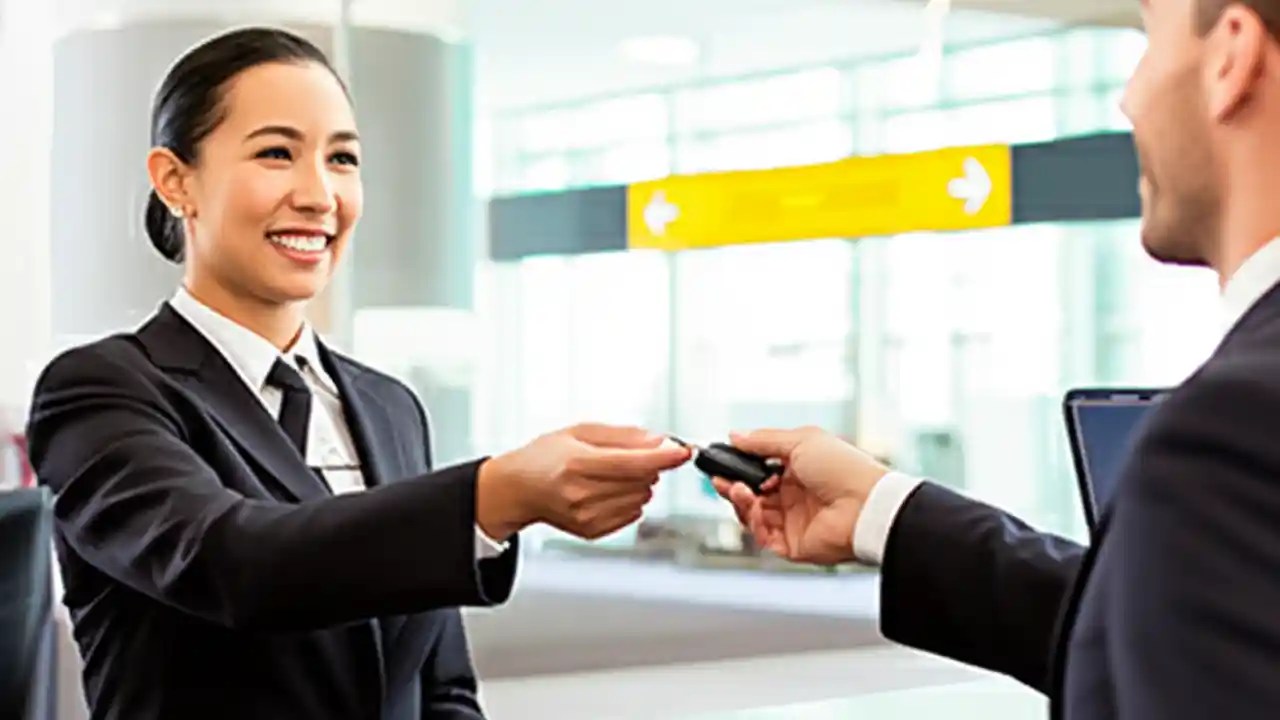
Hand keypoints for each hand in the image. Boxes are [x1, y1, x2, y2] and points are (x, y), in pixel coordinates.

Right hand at [477, 424, 690, 540]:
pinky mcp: (592, 531)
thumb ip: (624, 436)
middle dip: (649, 464)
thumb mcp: (581, 432)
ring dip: (640, 482)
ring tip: (610, 473)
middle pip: (642, 480)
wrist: (519, 488)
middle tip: (628, 455)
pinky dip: (630, 499)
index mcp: (577, 463)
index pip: (633, 463)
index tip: (683, 450)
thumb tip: (661, 442)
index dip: (664, 456)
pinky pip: (634, 513)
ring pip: (642, 497)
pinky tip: (607, 490)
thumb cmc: (547, 455)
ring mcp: (586, 516)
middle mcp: (580, 493)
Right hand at [711, 427, 887, 564]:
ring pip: (752, 514)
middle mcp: (794, 496)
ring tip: (739, 490)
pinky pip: (763, 536)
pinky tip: (756, 506)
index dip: (739, 466)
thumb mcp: (801, 440)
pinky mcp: (793, 544)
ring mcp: (793, 521)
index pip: (758, 469)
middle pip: (751, 494)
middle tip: (720, 478)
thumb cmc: (845, 469)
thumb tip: (736, 435)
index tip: (721, 460)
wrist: (866, 505)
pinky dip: (753, 521)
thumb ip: (764, 440)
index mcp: (799, 470)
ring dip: (740, 501)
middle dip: (732, 485)